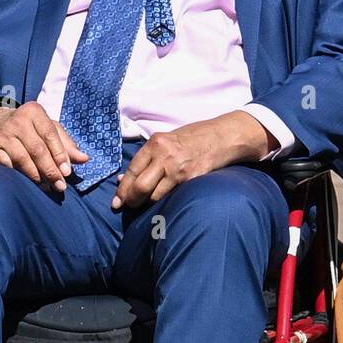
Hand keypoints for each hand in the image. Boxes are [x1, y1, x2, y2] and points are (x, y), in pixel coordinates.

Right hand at [0, 102, 87, 190]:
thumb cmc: (29, 127)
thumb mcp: (48, 128)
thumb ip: (66, 144)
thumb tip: (84, 159)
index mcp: (35, 112)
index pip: (50, 135)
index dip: (60, 155)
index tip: (67, 172)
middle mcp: (18, 121)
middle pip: (38, 149)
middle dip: (50, 170)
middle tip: (60, 185)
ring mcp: (4, 134)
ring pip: (22, 159)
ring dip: (36, 176)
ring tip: (46, 187)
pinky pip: (7, 165)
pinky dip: (18, 175)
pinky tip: (27, 183)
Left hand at [112, 111, 275, 210]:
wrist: (223, 136)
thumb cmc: (194, 137)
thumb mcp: (168, 140)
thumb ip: (148, 157)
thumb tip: (123, 179)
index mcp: (156, 143)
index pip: (132, 170)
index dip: (122, 189)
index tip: (118, 201)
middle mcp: (165, 156)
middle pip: (139, 187)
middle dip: (131, 201)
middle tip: (128, 207)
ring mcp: (179, 169)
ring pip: (155, 196)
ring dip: (149, 203)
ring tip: (148, 204)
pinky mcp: (192, 180)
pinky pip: (172, 196)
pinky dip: (166, 201)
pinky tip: (165, 201)